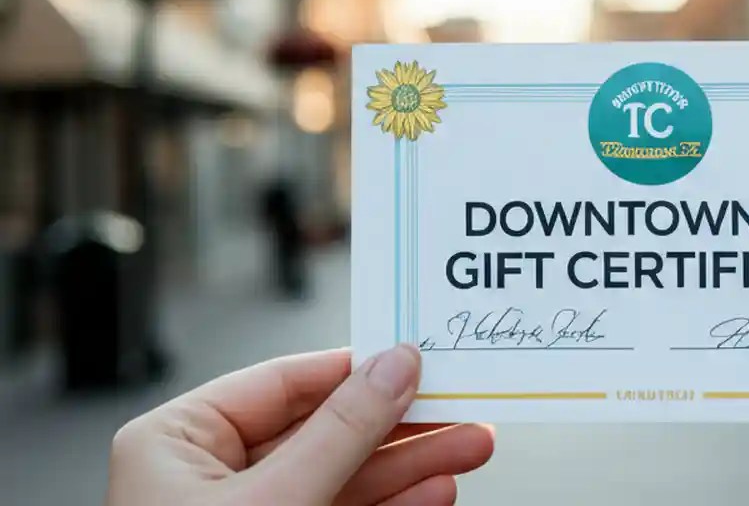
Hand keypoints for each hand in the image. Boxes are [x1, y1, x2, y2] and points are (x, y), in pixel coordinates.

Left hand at [106, 345, 493, 505]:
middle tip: (460, 409)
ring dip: (410, 467)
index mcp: (177, 443)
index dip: (355, 370)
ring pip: (344, 478)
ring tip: (469, 447)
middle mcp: (209, 478)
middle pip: (325, 431)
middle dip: (400, 426)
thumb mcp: (277, 501)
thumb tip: (392, 369)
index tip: (415, 359)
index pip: (284, 383)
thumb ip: (341, 432)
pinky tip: (434, 492)